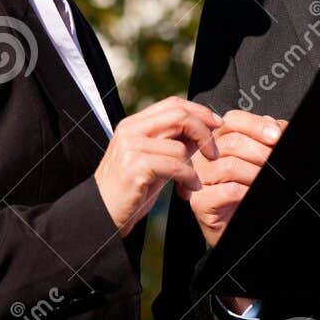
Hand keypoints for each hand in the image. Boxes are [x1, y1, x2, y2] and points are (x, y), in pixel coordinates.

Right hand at [93, 98, 220, 237]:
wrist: (102, 215)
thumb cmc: (130, 190)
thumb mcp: (152, 160)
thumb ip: (171, 143)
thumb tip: (202, 131)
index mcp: (134, 124)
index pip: (173, 104)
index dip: (200, 111)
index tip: (218, 126)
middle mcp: (130, 130)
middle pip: (179, 115)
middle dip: (204, 133)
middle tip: (214, 153)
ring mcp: (130, 147)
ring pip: (179, 146)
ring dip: (195, 168)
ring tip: (193, 184)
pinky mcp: (134, 167)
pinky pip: (175, 165)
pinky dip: (189, 178)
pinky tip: (188, 190)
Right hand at [189, 111, 283, 249]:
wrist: (237, 223)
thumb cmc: (247, 190)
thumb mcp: (259, 159)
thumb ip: (266, 139)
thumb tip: (275, 125)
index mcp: (215, 140)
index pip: (232, 120)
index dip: (256, 125)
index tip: (277, 136)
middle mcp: (202, 155)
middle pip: (231, 141)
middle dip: (261, 152)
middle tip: (274, 162)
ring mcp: (198, 179)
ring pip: (230, 166)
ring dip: (256, 173)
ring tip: (265, 180)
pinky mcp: (200, 202)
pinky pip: (229, 191)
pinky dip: (247, 192)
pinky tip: (252, 194)